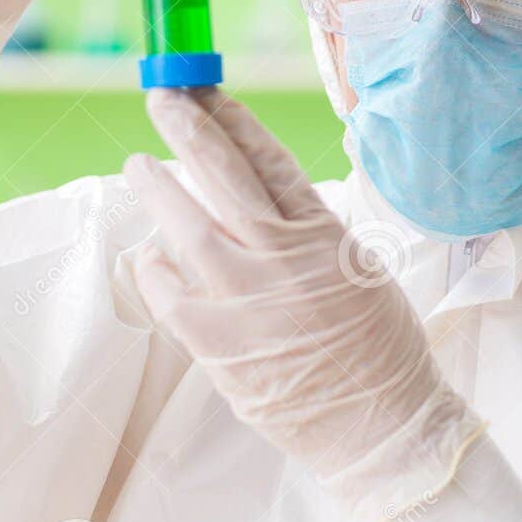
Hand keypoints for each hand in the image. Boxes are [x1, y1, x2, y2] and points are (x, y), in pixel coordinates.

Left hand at [125, 90, 482, 521]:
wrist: (382, 427)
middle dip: (188, 128)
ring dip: (158, 187)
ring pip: (185, 224)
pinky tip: (149, 255)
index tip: (209, 95)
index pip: (269, 159)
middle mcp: (281, 256)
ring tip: (139, 166)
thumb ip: (308, 237)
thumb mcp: (359, 272)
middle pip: (223, 173)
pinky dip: (154, 268)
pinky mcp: (215, 341)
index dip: (233, 121)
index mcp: (324, 234)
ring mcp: (244, 297)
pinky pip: (168, 291)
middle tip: (164, 98)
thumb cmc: (380, 354)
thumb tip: (257, 211)